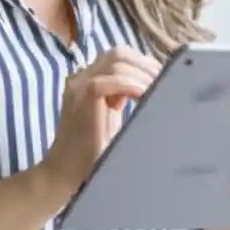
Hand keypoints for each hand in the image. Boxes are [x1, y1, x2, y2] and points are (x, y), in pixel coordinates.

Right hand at [39, 46, 160, 193]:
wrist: (64, 175)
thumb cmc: (91, 152)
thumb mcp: (110, 118)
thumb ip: (123, 97)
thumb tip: (155, 86)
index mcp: (86, 80)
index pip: (119, 57)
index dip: (144, 64)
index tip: (163, 79)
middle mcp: (80, 77)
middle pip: (120, 53)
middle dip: (147, 66)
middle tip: (166, 84)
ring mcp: (79, 84)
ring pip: (117, 61)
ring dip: (143, 75)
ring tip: (159, 91)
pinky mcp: (84, 96)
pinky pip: (113, 79)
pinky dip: (134, 85)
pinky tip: (146, 97)